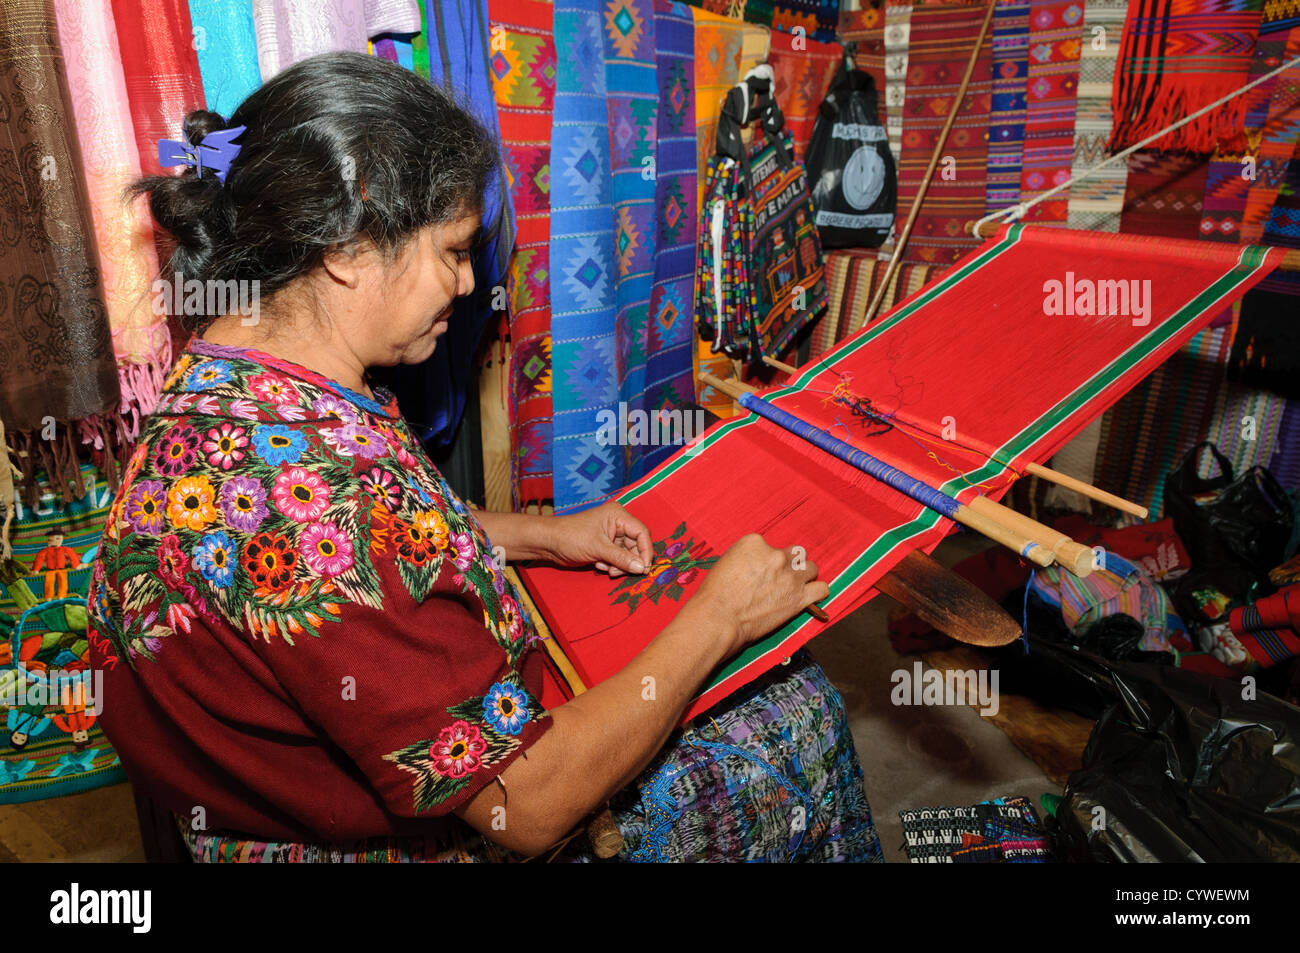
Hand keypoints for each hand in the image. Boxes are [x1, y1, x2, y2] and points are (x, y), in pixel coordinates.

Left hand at [545, 501, 653, 576]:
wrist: (549, 543)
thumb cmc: (571, 538)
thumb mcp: (598, 548)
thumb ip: (621, 558)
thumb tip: (642, 568)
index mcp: (618, 516)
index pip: (642, 533)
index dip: (646, 551)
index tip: (644, 569)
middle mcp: (618, 524)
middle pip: (636, 546)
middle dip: (629, 561)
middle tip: (617, 572)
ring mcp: (612, 535)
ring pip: (628, 555)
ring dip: (619, 565)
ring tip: (604, 568)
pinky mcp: (606, 546)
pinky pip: (618, 558)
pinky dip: (612, 565)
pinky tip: (598, 565)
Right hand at [689, 533, 828, 655]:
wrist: (718, 618)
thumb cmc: (714, 595)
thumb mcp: (726, 563)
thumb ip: (747, 558)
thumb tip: (759, 566)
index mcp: (754, 542)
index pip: (770, 545)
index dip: (766, 560)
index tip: (760, 572)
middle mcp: (775, 555)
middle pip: (795, 554)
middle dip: (788, 565)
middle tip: (778, 580)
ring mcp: (789, 576)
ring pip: (811, 568)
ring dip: (803, 577)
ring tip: (791, 588)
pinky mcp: (798, 597)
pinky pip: (821, 588)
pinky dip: (816, 592)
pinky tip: (808, 597)